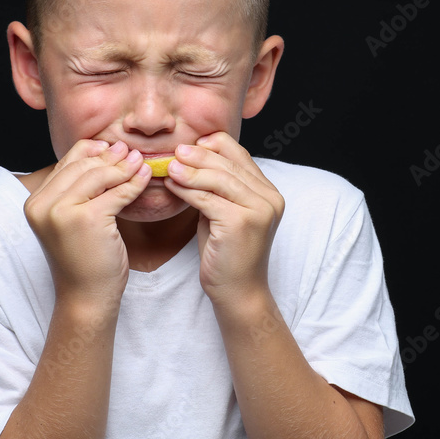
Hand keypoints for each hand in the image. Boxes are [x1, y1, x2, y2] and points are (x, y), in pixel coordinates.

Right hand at [23, 139, 150, 309]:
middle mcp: (42, 205)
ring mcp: (62, 212)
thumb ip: (80, 189)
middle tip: (131, 152)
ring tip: (141, 161)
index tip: (113, 148)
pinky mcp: (87, 220)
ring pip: (100, 175)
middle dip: (111, 156)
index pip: (66, 162)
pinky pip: (117, 193)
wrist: (86, 296)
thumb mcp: (74, 218)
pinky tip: (145, 177)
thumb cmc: (85, 258)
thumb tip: (107, 149)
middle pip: (83, 165)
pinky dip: (135, 183)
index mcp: (35, 202)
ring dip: (125, 166)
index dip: (93, 150)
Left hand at [163, 132, 284, 306]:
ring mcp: (259, 210)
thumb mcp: (223, 212)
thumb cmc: (226, 253)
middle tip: (175, 151)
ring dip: (191, 170)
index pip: (241, 155)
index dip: (214, 145)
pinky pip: (208, 199)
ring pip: (219, 178)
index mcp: (269, 192)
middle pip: (229, 164)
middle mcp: (270, 198)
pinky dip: (187, 190)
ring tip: (169, 166)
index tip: (190, 146)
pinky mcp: (242, 222)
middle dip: (199, 155)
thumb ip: (216, 189)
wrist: (238, 292)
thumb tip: (190, 160)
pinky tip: (172, 185)